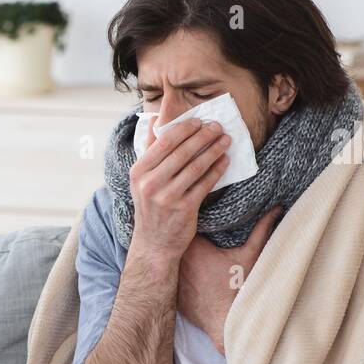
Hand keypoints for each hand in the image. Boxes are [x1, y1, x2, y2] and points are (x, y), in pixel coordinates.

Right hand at [128, 115, 231, 262]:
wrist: (154, 243)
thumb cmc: (151, 207)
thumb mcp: (141, 179)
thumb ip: (150, 150)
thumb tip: (156, 119)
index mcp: (138, 172)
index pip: (164, 142)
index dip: (184, 128)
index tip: (199, 121)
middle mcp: (150, 184)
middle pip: (182, 152)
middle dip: (203, 136)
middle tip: (217, 126)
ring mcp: (167, 197)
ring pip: (196, 166)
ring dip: (214, 150)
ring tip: (225, 140)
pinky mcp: (184, 209)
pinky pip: (205, 183)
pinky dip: (217, 170)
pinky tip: (225, 161)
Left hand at [177, 205, 283, 354]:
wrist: (225, 323)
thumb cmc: (238, 289)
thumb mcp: (250, 256)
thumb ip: (261, 230)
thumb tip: (276, 209)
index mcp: (194, 246)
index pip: (187, 222)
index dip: (194, 215)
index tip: (204, 215)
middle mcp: (177, 259)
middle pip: (177, 238)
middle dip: (185, 233)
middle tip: (200, 230)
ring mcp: (172, 276)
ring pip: (172, 256)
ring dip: (180, 252)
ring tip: (194, 250)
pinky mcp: (172, 290)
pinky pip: (172, 274)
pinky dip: (179, 271)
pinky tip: (192, 272)